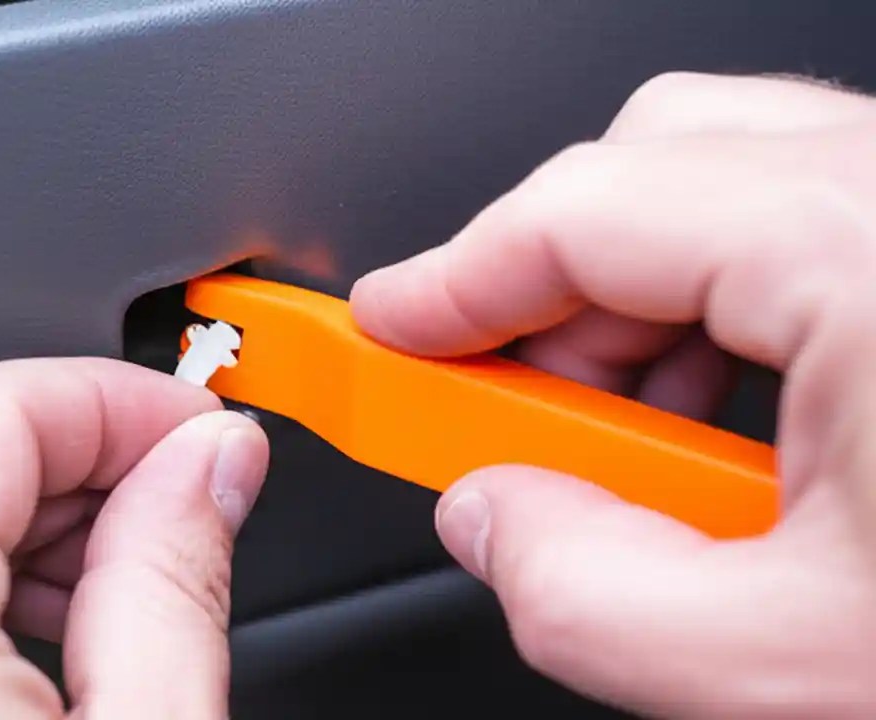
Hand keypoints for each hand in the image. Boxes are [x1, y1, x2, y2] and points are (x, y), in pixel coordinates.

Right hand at [350, 72, 875, 717]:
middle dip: (547, 282)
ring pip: (737, 188)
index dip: (454, 274)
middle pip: (657, 161)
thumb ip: (584, 594)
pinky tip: (744, 432)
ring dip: (641, 305)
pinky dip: (737, 317)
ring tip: (634, 444)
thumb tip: (490, 517)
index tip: (389, 329)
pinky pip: (818, 225)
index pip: (588, 207)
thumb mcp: (791, 674)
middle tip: (499, 397)